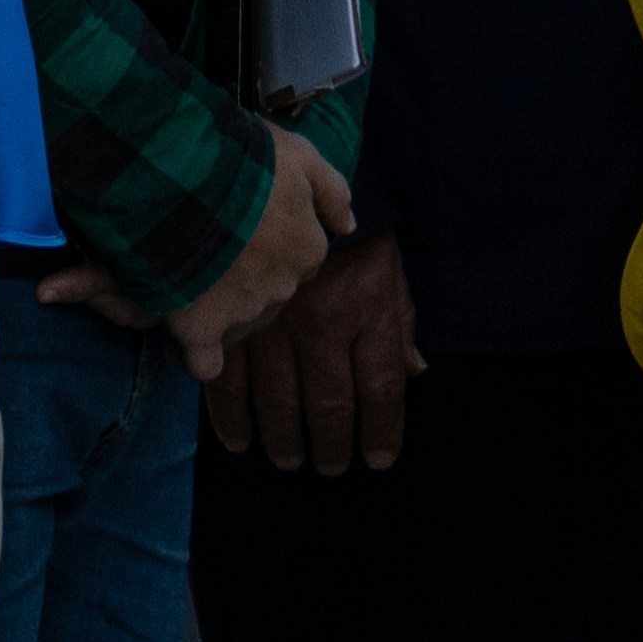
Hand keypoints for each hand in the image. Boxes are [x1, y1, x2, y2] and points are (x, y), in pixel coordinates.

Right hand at [42, 124, 345, 379]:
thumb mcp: (301, 156)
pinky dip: (195, 354)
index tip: (244, 227)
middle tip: (213, 246)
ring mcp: (240, 310)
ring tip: (186, 274)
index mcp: (306, 248)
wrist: (186, 174)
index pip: (297, 259)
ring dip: (219, 306)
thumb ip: (331, 191)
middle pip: (268, 292)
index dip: (269, 244)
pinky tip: (182, 337)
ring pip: (238, 322)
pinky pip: (204, 362)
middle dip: (246, 277)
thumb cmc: (244, 160)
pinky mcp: (200, 328)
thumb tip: (350, 224)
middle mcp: (281, 287)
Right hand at [199, 225, 413, 475]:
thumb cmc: (346, 224)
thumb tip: (414, 372)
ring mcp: (274, 321)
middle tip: (329, 467)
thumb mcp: (388, 265)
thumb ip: (400, 320)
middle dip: (332, 445)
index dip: (382, 432)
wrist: (284, 174)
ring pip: (279, 401)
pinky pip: (228, 377)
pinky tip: (237, 439)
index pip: (382, 388)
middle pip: (331, 405)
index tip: (378, 460)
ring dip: (283, 439)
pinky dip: (230, 415)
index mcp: (369, 308)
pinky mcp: (232, 314)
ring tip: (288, 459)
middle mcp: (324, 322)